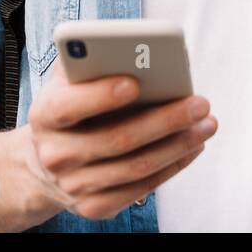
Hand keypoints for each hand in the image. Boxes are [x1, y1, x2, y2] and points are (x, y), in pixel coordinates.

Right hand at [20, 58, 217, 220]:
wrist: (46, 162)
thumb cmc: (70, 107)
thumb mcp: (68, 81)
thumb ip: (90, 60)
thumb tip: (130, 45)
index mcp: (44, 115)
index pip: (68, 106)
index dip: (100, 95)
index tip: (135, 81)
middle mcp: (55, 154)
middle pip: (116, 139)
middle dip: (165, 120)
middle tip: (200, 103)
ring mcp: (74, 185)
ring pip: (136, 166)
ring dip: (179, 145)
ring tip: (207, 124)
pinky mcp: (95, 206)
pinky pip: (142, 188)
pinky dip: (172, 166)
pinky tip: (192, 146)